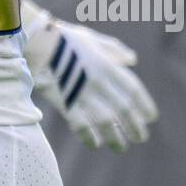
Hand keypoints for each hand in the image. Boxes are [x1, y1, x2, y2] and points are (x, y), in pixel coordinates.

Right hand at [24, 12, 158, 150]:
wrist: (35, 41)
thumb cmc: (64, 38)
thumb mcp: (92, 38)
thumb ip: (114, 50)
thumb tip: (132, 60)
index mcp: (106, 64)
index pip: (133, 89)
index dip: (145, 105)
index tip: (151, 118)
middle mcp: (98, 80)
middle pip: (124, 109)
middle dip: (135, 126)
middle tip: (140, 138)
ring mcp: (81, 92)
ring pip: (106, 122)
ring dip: (116, 138)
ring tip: (121, 147)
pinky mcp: (64, 102)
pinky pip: (81, 126)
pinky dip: (89, 137)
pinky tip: (95, 144)